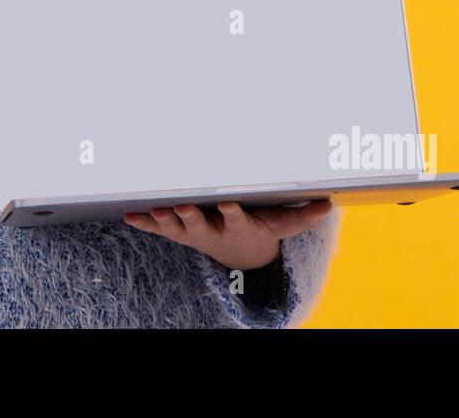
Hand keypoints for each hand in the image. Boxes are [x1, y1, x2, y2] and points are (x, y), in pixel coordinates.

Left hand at [123, 199, 332, 271]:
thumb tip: (328, 205)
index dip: (232, 213)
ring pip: (176, 228)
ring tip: (152, 211)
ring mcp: (193, 233)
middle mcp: (213, 231)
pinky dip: (144, 223)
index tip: (227, 203)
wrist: (239, 255)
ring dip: (163, 220)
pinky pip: (159, 228)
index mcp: (238, 226)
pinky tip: (129, 216)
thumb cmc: (259, 230)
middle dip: (189, 215)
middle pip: (200, 225)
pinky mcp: (179, 231)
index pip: (236, 219)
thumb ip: (302, 216)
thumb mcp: (281, 225)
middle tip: (180, 206)